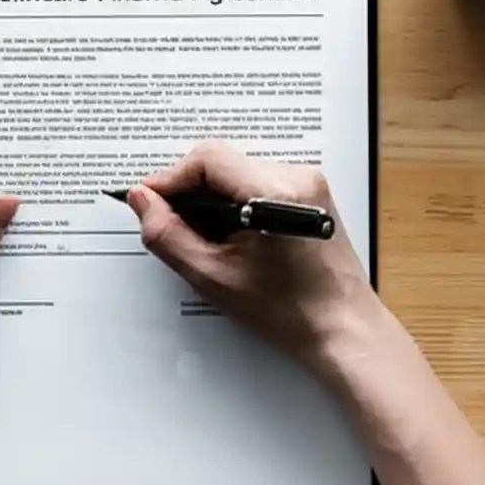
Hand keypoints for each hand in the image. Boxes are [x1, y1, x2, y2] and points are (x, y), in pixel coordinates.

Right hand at [128, 141, 368, 369]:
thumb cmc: (291, 310)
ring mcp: (307, 181)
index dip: (170, 177)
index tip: (149, 199)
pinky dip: (234, 201)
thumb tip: (143, 201)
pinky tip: (232, 235)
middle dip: (189, 190)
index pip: (208, 158)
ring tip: (207, 238)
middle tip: (172, 225)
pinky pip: (256, 181)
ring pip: (237, 171)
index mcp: (277, 192)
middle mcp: (297, 176)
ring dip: (212, 197)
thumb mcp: (214, 276)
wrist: (342, 326)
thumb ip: (168, 235)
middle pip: (221, 162)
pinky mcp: (309, 191)